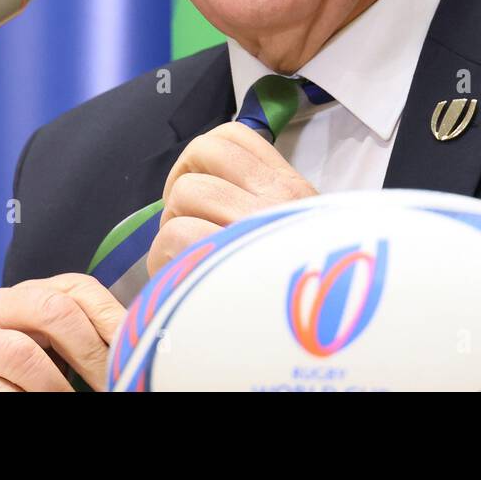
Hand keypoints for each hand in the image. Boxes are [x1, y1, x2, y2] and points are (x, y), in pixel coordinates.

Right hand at [0, 273, 125, 391]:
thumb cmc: (27, 360)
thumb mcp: (56, 339)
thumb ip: (87, 333)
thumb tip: (133, 344)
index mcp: (33, 291)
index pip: (81, 289)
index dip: (112, 320)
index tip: (134, 349)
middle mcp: (0, 304)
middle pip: (55, 312)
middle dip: (90, 353)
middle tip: (109, 382)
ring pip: (24, 354)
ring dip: (56, 385)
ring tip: (71, 397)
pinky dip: (23, 398)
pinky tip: (36, 400)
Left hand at [149, 121, 317, 273]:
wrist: (315, 343)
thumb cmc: (290, 287)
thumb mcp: (294, 231)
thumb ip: (258, 197)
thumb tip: (209, 172)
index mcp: (290, 190)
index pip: (232, 136)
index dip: (199, 157)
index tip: (200, 186)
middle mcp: (276, 203)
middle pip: (199, 159)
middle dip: (180, 192)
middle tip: (190, 226)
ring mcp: (251, 232)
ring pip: (182, 198)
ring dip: (172, 230)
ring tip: (191, 259)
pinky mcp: (223, 264)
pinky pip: (172, 237)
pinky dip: (165, 261)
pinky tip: (186, 280)